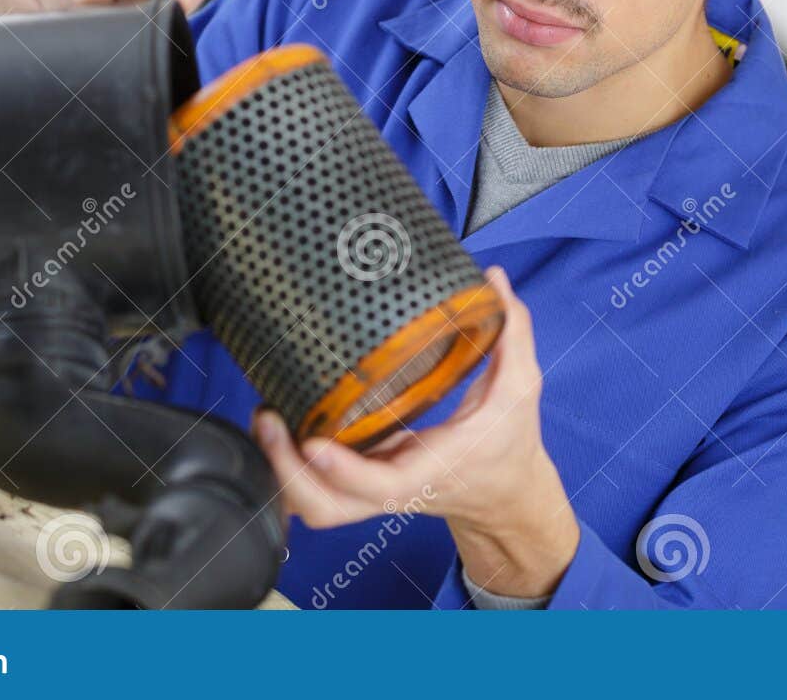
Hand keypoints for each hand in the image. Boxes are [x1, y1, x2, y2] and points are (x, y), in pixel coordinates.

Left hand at [252, 266, 579, 598]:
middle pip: (327, 507)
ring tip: (265, 418)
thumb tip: (493, 280)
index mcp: (431, 467)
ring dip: (281, 469)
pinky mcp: (361, 484)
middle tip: (269, 418)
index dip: (343, 469)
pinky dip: (289, 469)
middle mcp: (395, 487)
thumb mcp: (520, 388)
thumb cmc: (507, 444)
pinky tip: (277, 430)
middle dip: (289, 471)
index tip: (314, 440)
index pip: (381, 483)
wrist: (504, 494)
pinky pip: (315, 490)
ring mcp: (373, 491)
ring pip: (314, 505)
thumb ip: (511, 333)